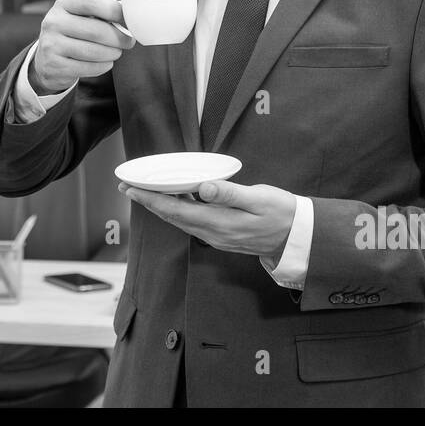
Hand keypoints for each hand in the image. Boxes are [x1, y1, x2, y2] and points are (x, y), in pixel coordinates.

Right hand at [28, 0, 135, 93]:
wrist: (48, 60)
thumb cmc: (73, 32)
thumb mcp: (85, 13)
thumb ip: (104, 1)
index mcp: (63, 4)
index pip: (91, 2)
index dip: (114, 10)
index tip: (128, 19)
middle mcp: (54, 22)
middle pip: (97, 31)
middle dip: (119, 38)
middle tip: (129, 42)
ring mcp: (51, 45)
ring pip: (95, 52)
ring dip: (113, 53)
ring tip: (116, 52)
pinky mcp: (54, 66)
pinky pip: (89, 68)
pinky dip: (103, 66)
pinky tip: (104, 62)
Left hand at [118, 179, 297, 257]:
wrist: (297, 237)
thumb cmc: (281, 213)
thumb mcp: (260, 199)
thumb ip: (230, 194)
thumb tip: (204, 188)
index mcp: (220, 223)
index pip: (176, 210)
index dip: (152, 199)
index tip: (133, 189)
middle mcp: (213, 233)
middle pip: (172, 217)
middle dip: (148, 202)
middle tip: (127, 188)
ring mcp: (216, 237)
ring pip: (180, 222)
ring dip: (160, 208)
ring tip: (143, 193)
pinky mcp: (221, 236)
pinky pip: (191, 224)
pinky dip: (176, 212)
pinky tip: (174, 201)